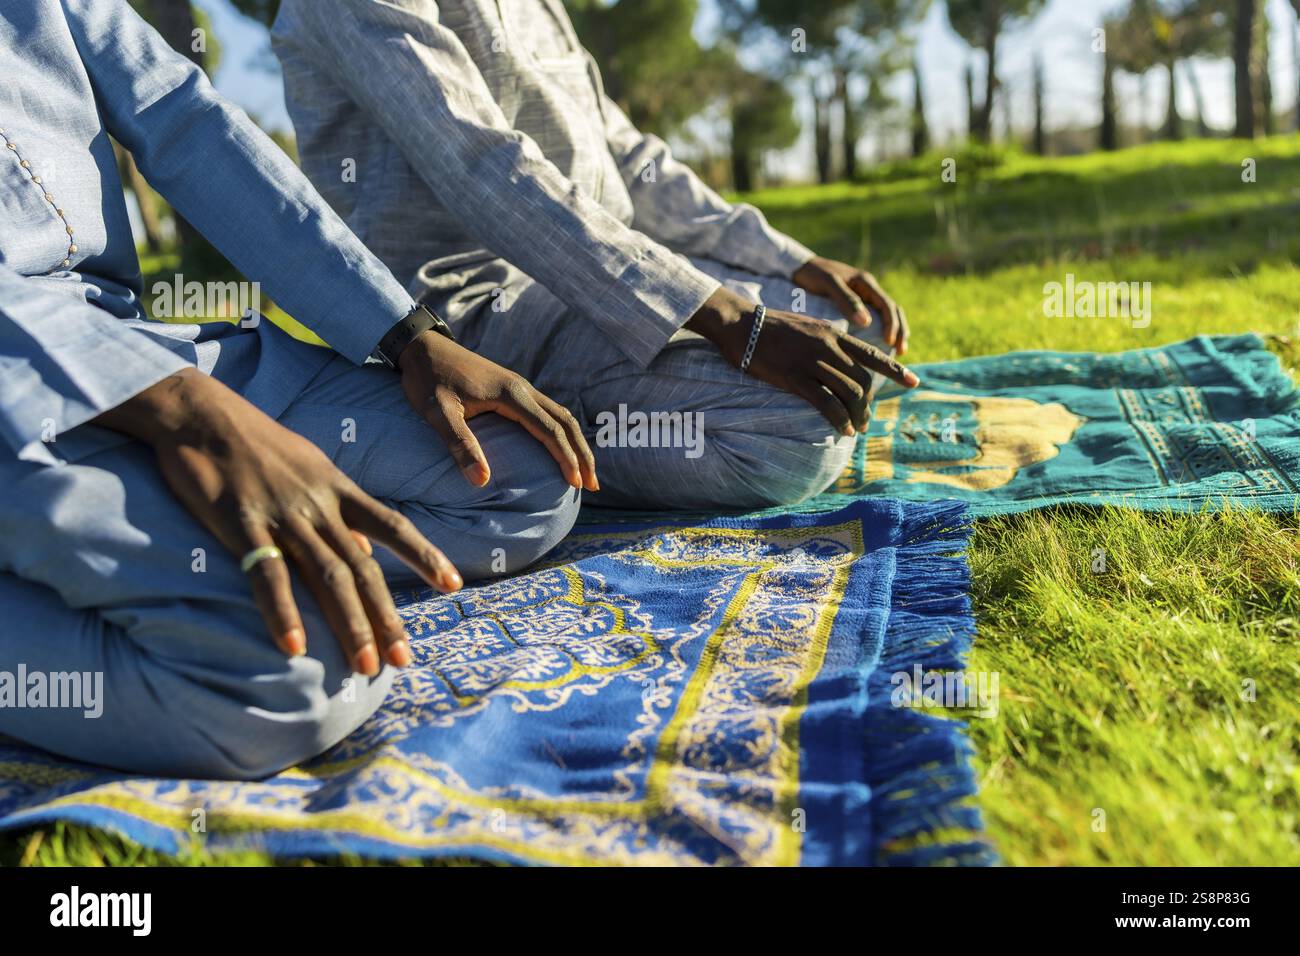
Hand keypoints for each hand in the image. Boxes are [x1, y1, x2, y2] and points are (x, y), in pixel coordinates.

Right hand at [94, 368, 461, 676]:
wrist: (200, 412)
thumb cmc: (257, 444)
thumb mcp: (312, 469)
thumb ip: (340, 512)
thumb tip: (364, 553)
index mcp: (338, 490)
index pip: (393, 526)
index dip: (424, 555)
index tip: (452, 585)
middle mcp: (318, 505)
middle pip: (362, 566)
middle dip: (385, 616)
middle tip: (402, 660)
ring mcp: (281, 515)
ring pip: (325, 576)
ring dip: (348, 624)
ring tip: (364, 667)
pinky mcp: (239, 523)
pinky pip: (264, 574)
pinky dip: (282, 613)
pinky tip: (294, 648)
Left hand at [397, 331, 597, 491]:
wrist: (421, 346)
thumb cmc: (427, 379)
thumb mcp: (437, 412)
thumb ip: (459, 444)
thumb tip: (482, 482)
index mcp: (511, 394)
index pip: (549, 430)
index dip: (566, 457)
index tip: (577, 483)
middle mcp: (522, 388)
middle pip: (566, 421)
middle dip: (583, 454)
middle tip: (592, 485)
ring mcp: (520, 387)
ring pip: (561, 415)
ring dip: (576, 443)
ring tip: (584, 472)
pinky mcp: (513, 389)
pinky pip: (548, 412)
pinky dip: (562, 433)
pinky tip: (560, 449)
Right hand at [686, 287, 918, 434]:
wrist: (741, 324)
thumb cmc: (771, 329)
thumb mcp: (808, 327)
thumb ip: (827, 342)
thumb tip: (841, 359)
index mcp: (833, 334)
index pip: (872, 354)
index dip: (895, 370)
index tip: (913, 381)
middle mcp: (828, 347)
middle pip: (862, 380)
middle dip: (868, 404)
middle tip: (866, 421)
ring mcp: (812, 362)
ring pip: (848, 393)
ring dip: (857, 416)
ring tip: (857, 429)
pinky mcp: (795, 377)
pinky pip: (826, 403)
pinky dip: (839, 419)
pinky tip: (843, 430)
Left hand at [792, 255, 908, 354]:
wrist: (800, 268)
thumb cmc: (813, 274)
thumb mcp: (828, 284)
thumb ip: (846, 300)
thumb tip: (866, 322)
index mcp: (866, 282)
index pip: (887, 305)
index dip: (892, 325)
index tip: (890, 342)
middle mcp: (869, 289)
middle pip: (893, 311)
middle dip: (900, 331)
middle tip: (901, 352)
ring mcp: (864, 296)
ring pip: (886, 315)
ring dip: (895, 331)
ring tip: (897, 352)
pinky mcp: (856, 304)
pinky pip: (874, 317)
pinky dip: (881, 331)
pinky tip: (879, 346)